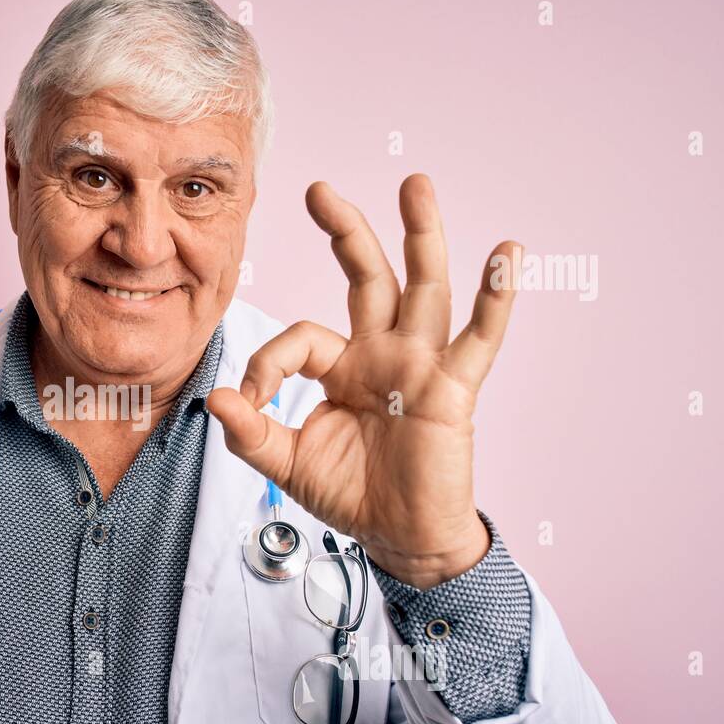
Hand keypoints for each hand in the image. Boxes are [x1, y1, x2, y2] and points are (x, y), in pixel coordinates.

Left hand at [208, 174, 519, 588]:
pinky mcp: (452, 389)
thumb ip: (250, 431)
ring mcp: (420, 365)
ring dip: (420, 235)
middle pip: (367, 278)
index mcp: (341, 366)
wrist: (398, 537)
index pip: (300, 337)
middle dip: (345, 231)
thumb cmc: (349, 494)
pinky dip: (496, 298)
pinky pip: (479, 339)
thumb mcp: (285, 462)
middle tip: (318, 190)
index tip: (250, 401)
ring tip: (415, 186)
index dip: (266, 363)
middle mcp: (382, 354)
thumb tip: (214, 396)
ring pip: (423, 288)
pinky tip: (509, 253)